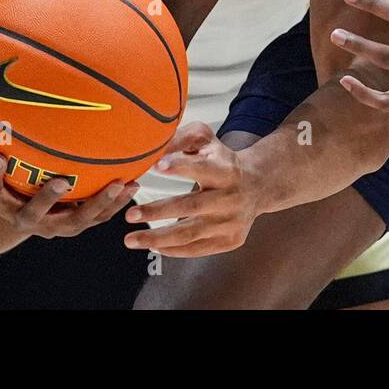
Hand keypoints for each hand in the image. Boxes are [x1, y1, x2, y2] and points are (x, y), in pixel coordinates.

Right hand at [0, 143, 137, 237]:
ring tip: (120, 185)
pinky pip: (98, 217)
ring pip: (77, 221)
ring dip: (99, 205)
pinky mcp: (76, 223)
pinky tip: (134, 183)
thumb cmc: (3, 183)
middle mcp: (28, 219)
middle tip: (63, 180)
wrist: (22, 210)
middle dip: (49, 199)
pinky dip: (116, 203)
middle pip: (38, 215)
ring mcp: (54, 224)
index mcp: (2, 203)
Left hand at [121, 122, 261, 256]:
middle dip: (158, 211)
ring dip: (158, 238)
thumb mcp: (206, 140)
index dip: (180, 166)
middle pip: (191, 206)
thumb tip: (153, 149)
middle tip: (130, 214)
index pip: (202, 167)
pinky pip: (196, 249)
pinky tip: (153, 245)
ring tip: (131, 239)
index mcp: (226, 169)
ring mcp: (231, 222)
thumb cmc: (222, 160)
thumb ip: (181, 139)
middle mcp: (231, 197)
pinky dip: (172, 249)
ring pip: (190, 233)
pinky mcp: (230, 240)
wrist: (258, 185)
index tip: (156, 166)